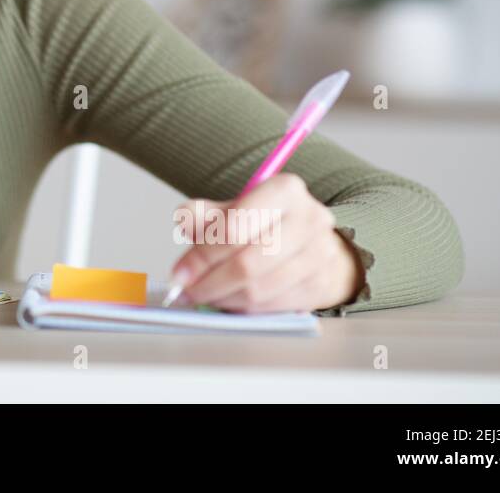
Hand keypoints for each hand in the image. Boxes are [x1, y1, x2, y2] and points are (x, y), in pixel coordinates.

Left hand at [168, 173, 364, 312]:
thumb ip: (203, 215)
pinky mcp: (320, 284)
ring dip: (224, 299)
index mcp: (284, 190)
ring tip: (205, 296)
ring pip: (259, 289)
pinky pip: (272, 306)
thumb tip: (182, 222)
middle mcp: (309, 219)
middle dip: (209, 283)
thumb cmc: (266, 223)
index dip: (202, 254)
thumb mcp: (233, 208)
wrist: (312, 242)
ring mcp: (320, 254)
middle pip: (247, 263)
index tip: (179, 273)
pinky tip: (228, 301)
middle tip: (187, 292)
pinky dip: (243, 309)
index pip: (235, 226)